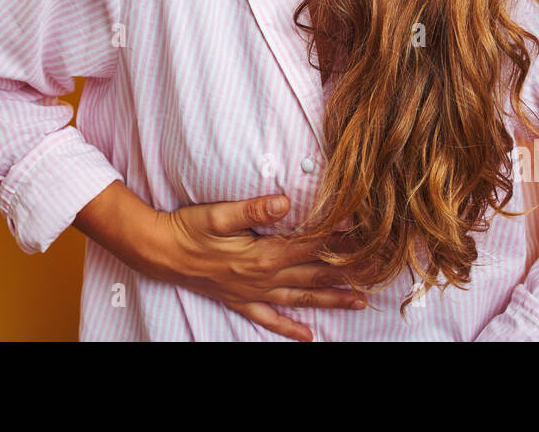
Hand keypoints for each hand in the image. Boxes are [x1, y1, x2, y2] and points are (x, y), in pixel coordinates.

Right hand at [149, 194, 366, 341]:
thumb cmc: (189, 229)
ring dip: (331, 301)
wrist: (159, 253)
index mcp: (264, 254)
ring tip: (360, 303)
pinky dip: (291, 328)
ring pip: (301, 299)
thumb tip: (286, 200)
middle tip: (379, 273)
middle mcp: (264, 278)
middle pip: (314, 276)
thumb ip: (254, 210)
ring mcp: (253, 293)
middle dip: (349, 273)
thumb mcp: (219, 214)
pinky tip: (308, 337)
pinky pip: (271, 319)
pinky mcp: (240, 301)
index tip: (370, 238)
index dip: (342, 241)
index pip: (313, 246)